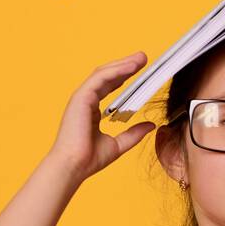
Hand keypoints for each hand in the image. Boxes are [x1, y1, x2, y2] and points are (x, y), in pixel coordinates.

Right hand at [48, 52, 155, 180]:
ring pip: (103, 73)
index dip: (125, 77)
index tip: (141, 71)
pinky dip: (116, 71)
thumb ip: (133, 134)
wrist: (73, 166)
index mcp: (92, 110)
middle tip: (143, 58)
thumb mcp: (119, 144)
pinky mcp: (81, 98)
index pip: (109, 86)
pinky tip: (130, 67)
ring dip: (123, 64)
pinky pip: (100, 78)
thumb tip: (150, 125)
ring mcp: (82, 98)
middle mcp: (86, 101)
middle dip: (125, 65)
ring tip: (141, 58)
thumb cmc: (89, 159)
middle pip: (107, 76)